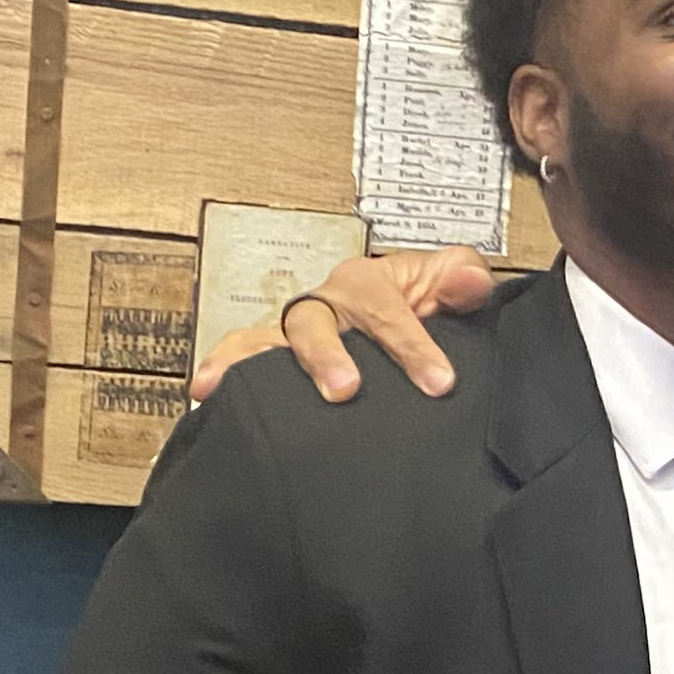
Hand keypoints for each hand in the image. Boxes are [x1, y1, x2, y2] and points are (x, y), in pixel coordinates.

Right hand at [185, 247, 497, 403]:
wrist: (398, 329)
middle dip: (326, 355)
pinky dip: (218, 370)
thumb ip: (463, 280)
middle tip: (345, 388)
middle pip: (314, 322)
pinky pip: (239, 359)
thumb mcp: (449, 288)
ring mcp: (293, 334)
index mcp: (367, 284)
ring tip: (229, 386)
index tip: (438, 381)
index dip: (413, 346)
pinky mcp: (274, 362)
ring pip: (264, 340)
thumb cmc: (419, 306)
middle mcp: (324, 306)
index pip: (387, 311)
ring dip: (250, 362)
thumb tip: (471, 281)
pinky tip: (202, 392)